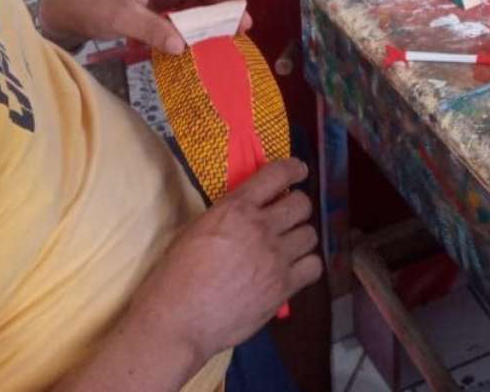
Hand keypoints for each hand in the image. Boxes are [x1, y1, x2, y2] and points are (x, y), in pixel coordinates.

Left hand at [37, 0, 249, 54]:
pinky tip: (209, 30)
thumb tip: (182, 46)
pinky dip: (195, 17)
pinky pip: (181, 5)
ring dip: (211, 11)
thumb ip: (153, 29)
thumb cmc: (92, 6)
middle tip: (245, 22)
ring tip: (234, 28)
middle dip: (222, 2)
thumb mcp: (122, 18)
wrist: (66, 9)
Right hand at [125, 158, 322, 365]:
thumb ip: (228, 216)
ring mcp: (275, 258)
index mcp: (235, 209)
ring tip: (287, 247)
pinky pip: (314, 267)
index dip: (293, 169)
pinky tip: (293, 270)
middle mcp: (261, 228)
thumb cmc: (175, 276)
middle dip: (297, 207)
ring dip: (300, 238)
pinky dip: (306, 266)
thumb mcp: (197, 229)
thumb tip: (250, 211)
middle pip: (302, 204)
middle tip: (287, 217)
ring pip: (310, 234)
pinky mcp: (283, 287)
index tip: (299, 171)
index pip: (276, 175)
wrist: (178, 320)